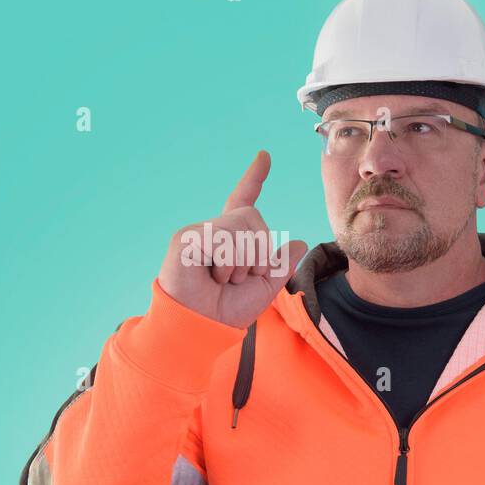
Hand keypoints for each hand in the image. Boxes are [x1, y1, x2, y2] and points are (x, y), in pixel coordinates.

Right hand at [157, 150, 308, 329]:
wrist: (202, 328)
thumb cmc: (226, 311)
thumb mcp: (264, 288)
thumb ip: (281, 265)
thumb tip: (298, 243)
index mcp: (231, 238)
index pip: (244, 199)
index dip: (254, 177)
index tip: (264, 156)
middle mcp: (214, 230)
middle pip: (254, 217)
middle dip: (258, 253)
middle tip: (237, 278)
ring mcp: (199, 231)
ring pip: (242, 226)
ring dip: (243, 261)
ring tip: (222, 280)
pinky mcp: (186, 238)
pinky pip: (224, 238)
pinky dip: (228, 263)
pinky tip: (211, 276)